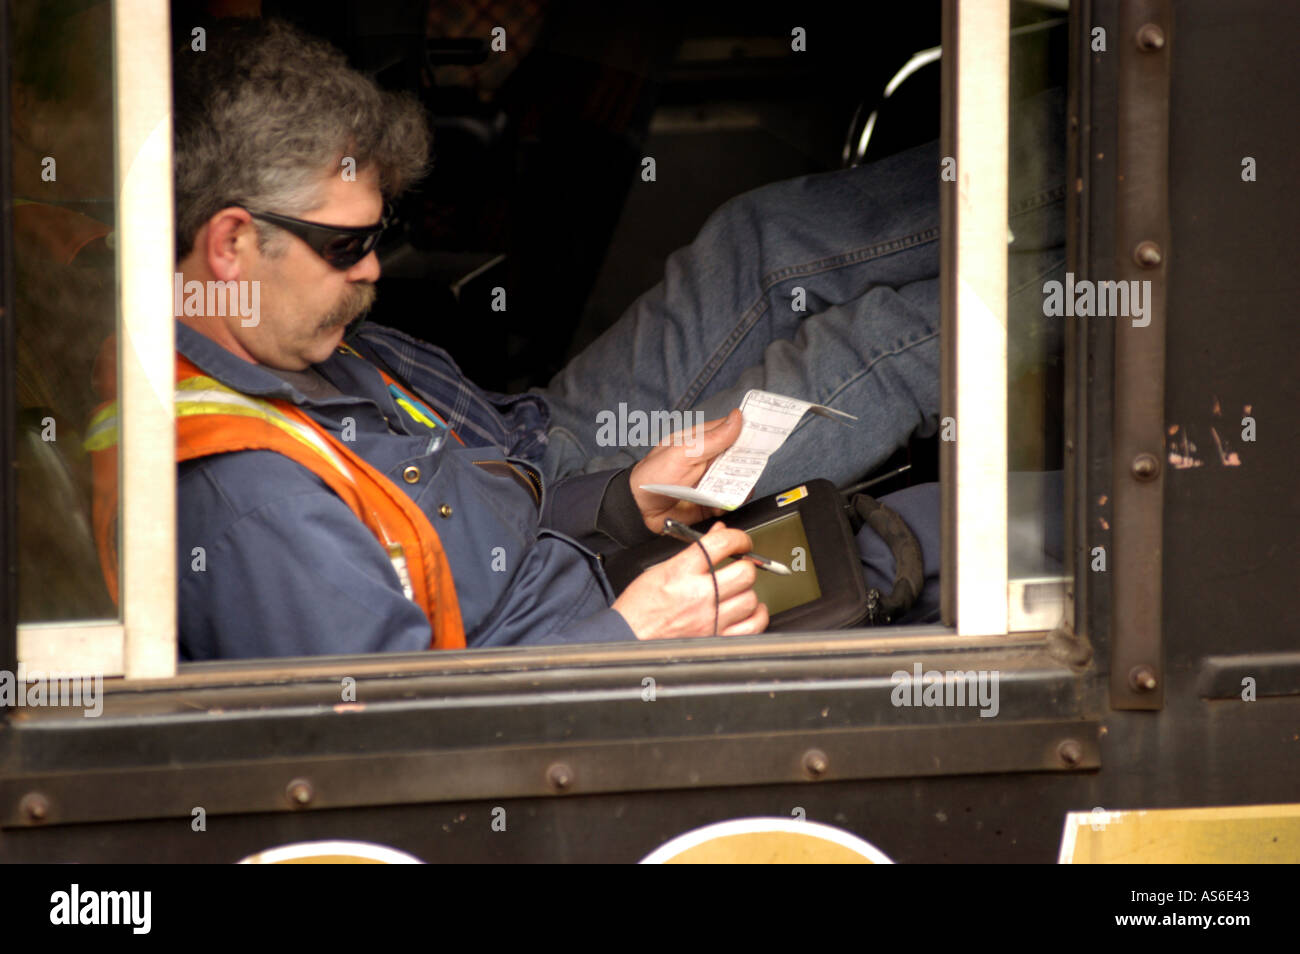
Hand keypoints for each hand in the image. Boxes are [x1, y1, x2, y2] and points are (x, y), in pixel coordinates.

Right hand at [612, 522, 768, 639]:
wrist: (626, 635)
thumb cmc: (639, 606)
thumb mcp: (661, 569)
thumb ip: (694, 551)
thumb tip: (718, 534)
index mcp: (682, 572)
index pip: (722, 544)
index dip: (738, 538)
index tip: (741, 541)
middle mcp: (698, 596)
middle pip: (744, 572)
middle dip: (745, 565)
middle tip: (739, 566)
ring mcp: (709, 620)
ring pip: (750, 599)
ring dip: (748, 592)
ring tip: (738, 591)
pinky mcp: (715, 639)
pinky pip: (752, 626)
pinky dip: (755, 617)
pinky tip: (747, 611)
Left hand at [628, 408, 742, 532]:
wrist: (640, 511)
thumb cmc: (653, 476)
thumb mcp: (684, 452)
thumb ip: (712, 437)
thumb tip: (737, 417)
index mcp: (701, 440)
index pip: (732, 430)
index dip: (749, 430)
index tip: (766, 432)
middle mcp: (710, 459)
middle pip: (741, 456)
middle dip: (746, 463)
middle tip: (741, 469)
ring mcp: (713, 480)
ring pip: (741, 479)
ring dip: (739, 485)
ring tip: (726, 489)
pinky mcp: (714, 501)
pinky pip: (733, 500)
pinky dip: (731, 503)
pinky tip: (720, 504)